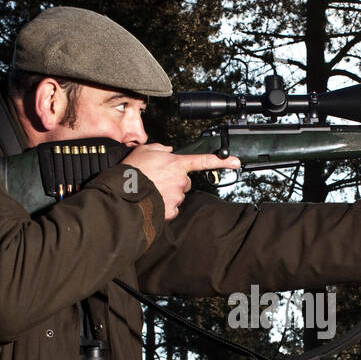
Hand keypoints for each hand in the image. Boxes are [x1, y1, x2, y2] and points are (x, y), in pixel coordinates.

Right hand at [122, 144, 240, 219]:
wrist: (123, 193)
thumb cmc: (132, 171)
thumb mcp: (144, 150)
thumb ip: (160, 148)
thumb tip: (168, 150)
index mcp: (177, 164)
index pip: (204, 161)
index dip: (222, 161)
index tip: (237, 162)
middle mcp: (180, 180)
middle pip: (186, 181)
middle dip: (176, 181)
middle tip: (158, 179)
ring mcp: (177, 197)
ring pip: (178, 195)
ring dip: (167, 193)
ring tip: (151, 190)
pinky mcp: (171, 211)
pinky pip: (172, 208)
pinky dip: (163, 206)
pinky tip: (152, 200)